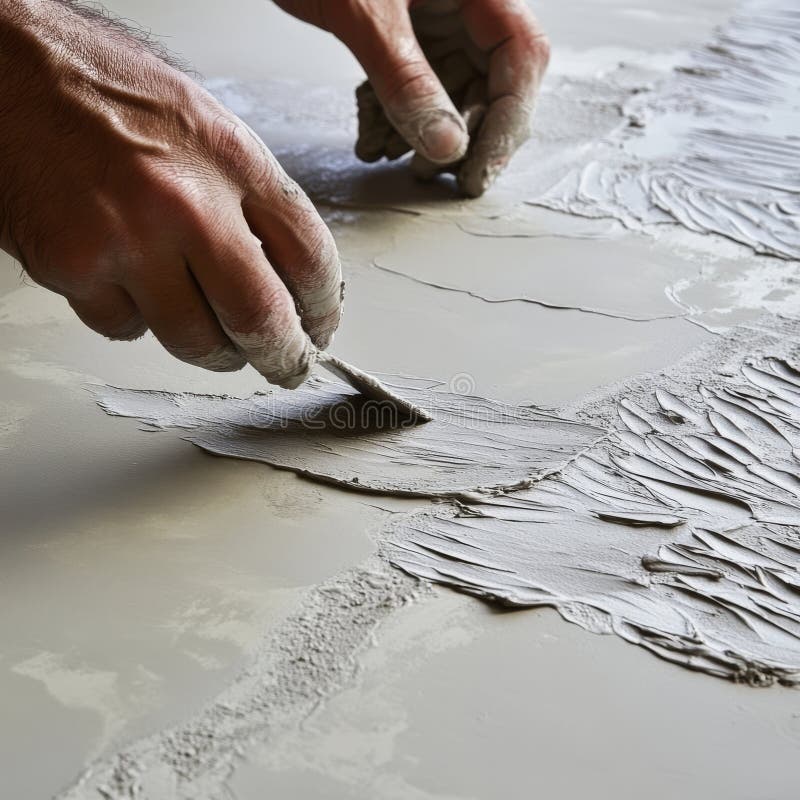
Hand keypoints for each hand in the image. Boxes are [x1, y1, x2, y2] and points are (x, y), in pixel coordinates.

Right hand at [0, 0, 341, 387]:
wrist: (8, 68)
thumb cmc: (104, 89)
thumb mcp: (206, 124)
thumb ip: (252, 197)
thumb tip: (290, 275)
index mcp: (230, 158)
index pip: (310, 257)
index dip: (324, 308)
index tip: (320, 327)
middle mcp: (184, 201)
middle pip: (260, 317)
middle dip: (282, 356)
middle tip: (287, 366)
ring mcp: (126, 240)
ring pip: (194, 341)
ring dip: (214, 350)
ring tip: (215, 336)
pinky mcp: (73, 269)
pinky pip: (127, 329)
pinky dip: (139, 321)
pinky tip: (132, 283)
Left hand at [275, 0, 549, 196]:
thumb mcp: (363, 11)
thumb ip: (405, 79)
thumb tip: (446, 147)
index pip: (520, 57)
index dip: (505, 122)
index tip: (475, 172)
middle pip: (494, 79)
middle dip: (464, 135)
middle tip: (436, 177)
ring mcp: (438, 14)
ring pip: (455, 88)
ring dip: (428, 133)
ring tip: (400, 161)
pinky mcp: (408, 27)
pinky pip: (419, 81)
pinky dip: (399, 114)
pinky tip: (376, 138)